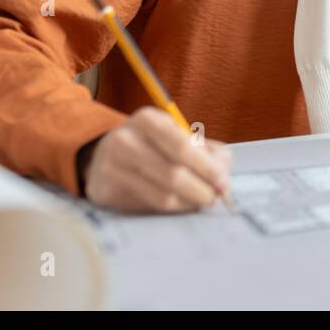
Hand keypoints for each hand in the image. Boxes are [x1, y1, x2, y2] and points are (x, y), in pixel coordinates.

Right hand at [82, 107, 232, 212]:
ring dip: (189, 202)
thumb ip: (208, 151)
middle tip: (215, 197)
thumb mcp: (179, 135)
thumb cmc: (155, 144)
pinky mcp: (106, 191)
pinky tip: (182, 203)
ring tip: (202, 200)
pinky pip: (149, 206)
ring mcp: (111, 167)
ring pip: (162, 195)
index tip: (223, 181)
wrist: (108, 154)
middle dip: (201, 189)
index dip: (206, 168)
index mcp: (147, 120)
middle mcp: (125, 140)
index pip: (181, 147)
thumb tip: (223, 176)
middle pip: (172, 174)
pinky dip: (173, 209)